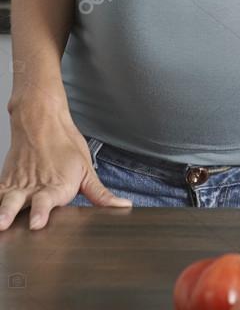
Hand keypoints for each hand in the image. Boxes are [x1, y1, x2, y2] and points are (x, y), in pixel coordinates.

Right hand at [0, 103, 131, 229]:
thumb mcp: (86, 169)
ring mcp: (16, 185)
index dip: (41, 212)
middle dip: (10, 214)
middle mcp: (33, 188)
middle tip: (4, 224)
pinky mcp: (5, 182)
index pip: (46, 202)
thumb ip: (100, 194)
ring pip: (2, 199)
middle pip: (17, 202)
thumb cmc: (64, 145)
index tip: (37, 223)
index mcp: (55, 187)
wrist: (42, 120)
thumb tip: (123, 207)